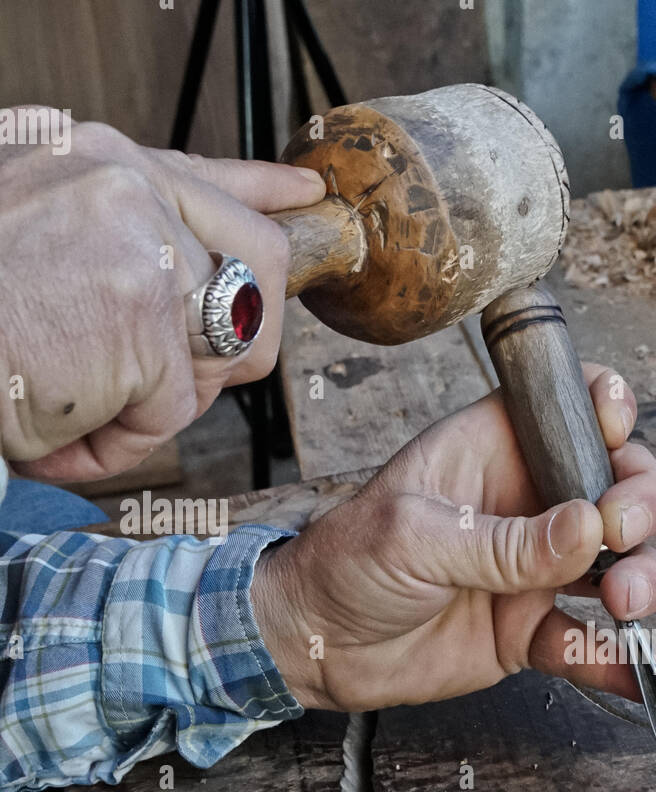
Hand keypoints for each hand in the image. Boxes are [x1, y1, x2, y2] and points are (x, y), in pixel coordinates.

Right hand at [0, 110, 324, 479]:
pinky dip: (114, 442)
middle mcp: (126, 187)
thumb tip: (198, 259)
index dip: (263, 195)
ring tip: (69, 394)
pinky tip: (52, 428)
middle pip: (256, 272)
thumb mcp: (25, 232)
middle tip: (149, 379)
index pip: (209, 176)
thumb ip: (110, 237)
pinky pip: (171, 412)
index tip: (304, 198)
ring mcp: (140, 249)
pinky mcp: (142, 320)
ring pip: (217, 355)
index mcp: (91, 161)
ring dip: (155, 400)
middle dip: (226, 346)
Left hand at [251, 367, 655, 709]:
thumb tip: (588, 527)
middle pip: (622, 487)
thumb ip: (502, 539)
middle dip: (643, 507)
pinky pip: (591, 645)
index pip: (575, 407)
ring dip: (643, 582)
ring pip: (622, 566)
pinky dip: (625, 662)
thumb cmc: (345, 561)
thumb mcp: (413, 535)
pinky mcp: (532, 631)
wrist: (313, 646)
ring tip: (626, 607)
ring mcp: (538, 569)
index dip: (610, 411)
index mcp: (498, 448)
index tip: (616, 435)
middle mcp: (531, 502)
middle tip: (622, 537)